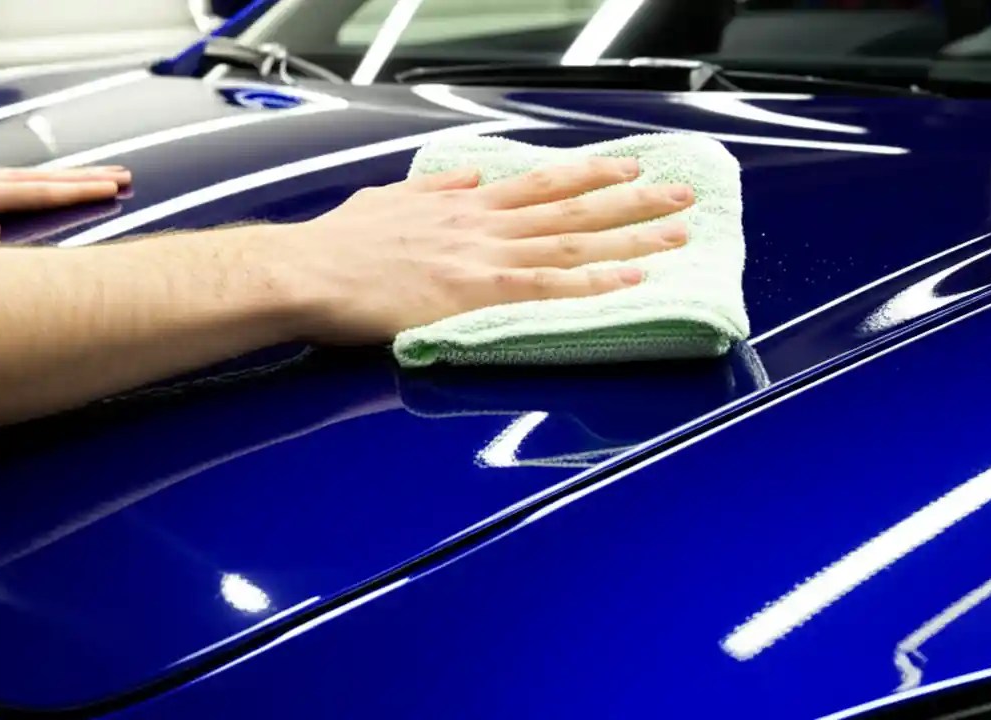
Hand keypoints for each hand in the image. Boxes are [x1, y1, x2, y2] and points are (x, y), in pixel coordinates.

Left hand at [0, 166, 130, 241]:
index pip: (33, 193)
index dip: (77, 191)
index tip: (116, 188)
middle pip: (35, 179)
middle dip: (83, 177)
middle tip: (124, 174)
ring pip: (20, 181)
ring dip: (60, 180)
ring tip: (92, 178)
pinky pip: (1, 192)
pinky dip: (29, 190)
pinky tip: (34, 195)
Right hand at [270, 157, 693, 342]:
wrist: (308, 271)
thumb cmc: (338, 245)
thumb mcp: (388, 200)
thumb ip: (433, 189)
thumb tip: (469, 179)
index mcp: (463, 204)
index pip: (542, 185)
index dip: (590, 177)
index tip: (628, 171)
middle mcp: (484, 223)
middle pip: (573, 209)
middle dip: (633, 202)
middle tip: (681, 195)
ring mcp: (485, 256)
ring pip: (573, 243)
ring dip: (631, 237)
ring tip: (678, 233)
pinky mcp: (476, 293)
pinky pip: (550, 286)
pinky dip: (595, 281)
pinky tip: (632, 277)